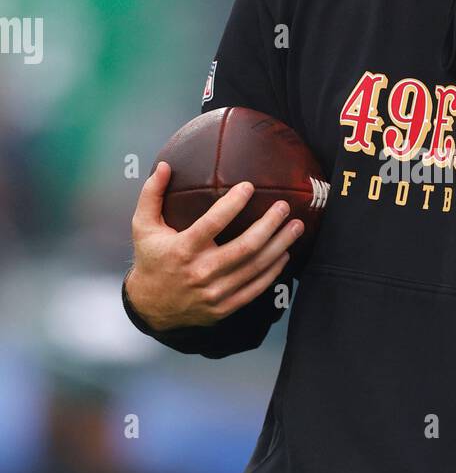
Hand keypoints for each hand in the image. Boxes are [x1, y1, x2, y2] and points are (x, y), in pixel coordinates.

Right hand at [126, 160, 305, 331]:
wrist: (151, 307)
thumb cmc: (151, 259)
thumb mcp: (142, 226)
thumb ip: (151, 194)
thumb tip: (164, 165)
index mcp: (183, 249)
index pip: (212, 223)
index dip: (233, 204)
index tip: (249, 186)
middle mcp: (201, 272)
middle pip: (245, 247)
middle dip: (269, 225)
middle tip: (284, 207)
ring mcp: (214, 292)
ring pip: (255, 267)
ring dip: (280, 246)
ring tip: (296, 226)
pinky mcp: (224, 307)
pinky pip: (255, 288)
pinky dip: (273, 271)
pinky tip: (284, 254)